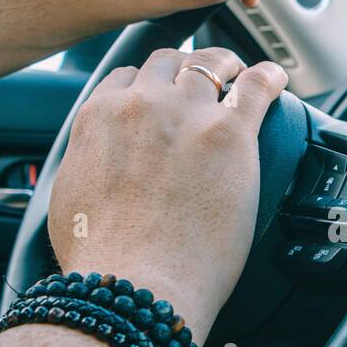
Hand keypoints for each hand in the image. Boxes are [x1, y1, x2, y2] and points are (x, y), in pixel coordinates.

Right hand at [47, 47, 287, 346]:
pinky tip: (276, 79)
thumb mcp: (70, 200)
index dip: (149, 84)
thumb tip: (96, 170)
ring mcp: (188, 115)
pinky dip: (268, 77)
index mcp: (100, 118)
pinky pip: (257, 86)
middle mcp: (142, 105)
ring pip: (210, 65)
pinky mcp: (230, 134)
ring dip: (226, 67)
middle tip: (204, 82)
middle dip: (186, 68)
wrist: (136, 283)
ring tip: (239, 75)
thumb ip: (87, 168)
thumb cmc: (103, 259)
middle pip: (168, 63)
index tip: (163, 95)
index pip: (127, 78)